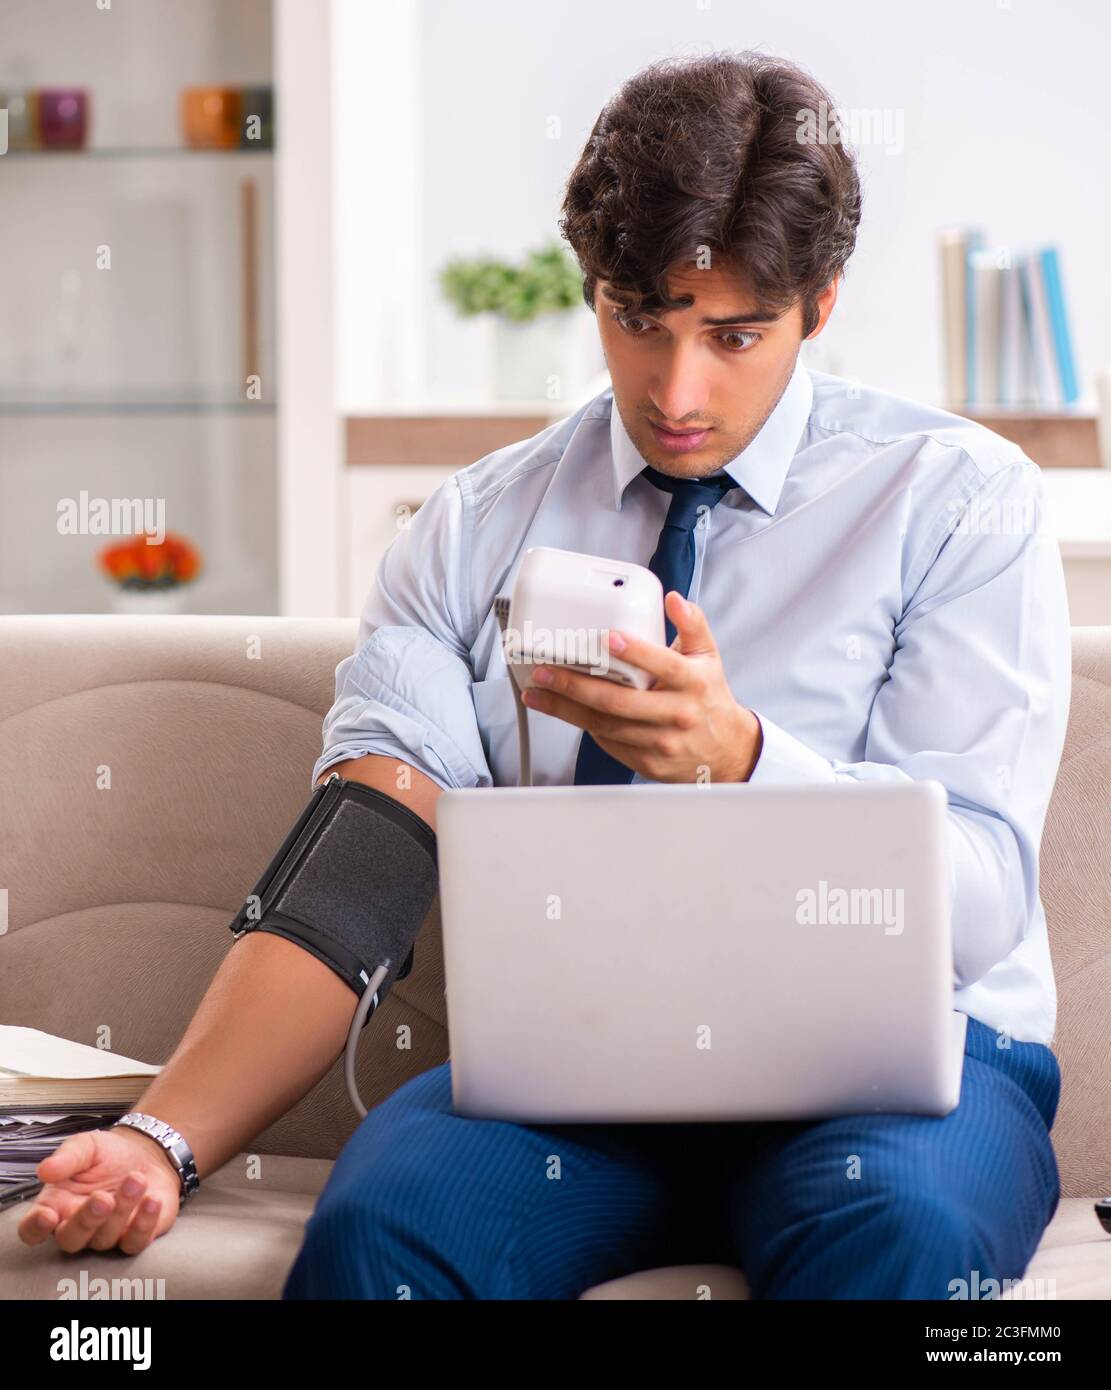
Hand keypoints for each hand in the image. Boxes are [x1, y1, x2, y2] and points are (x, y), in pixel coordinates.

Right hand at [17, 1125, 182, 1253]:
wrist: (146, 1153)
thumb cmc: (107, 1155)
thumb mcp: (85, 1146)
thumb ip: (66, 1158)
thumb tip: (45, 1170)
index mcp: (56, 1206)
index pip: (32, 1229)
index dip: (35, 1227)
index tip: (47, 1215)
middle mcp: (77, 1227)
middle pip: (71, 1240)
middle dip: (86, 1220)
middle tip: (103, 1197)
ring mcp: (105, 1235)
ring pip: (105, 1239)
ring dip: (122, 1210)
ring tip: (136, 1179)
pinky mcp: (134, 1236)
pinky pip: (135, 1242)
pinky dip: (144, 1223)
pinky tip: (152, 1200)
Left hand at [522, 590, 762, 781]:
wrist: (726, 751)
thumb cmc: (709, 698)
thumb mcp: (708, 657)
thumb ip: (692, 625)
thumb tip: (674, 599)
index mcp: (693, 682)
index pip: (664, 665)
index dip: (636, 651)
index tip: (608, 636)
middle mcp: (676, 714)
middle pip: (620, 701)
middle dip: (576, 686)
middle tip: (546, 672)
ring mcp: (660, 742)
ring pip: (606, 725)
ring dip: (566, 709)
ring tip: (537, 693)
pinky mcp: (646, 762)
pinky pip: (608, 743)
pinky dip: (582, 725)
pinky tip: (561, 710)